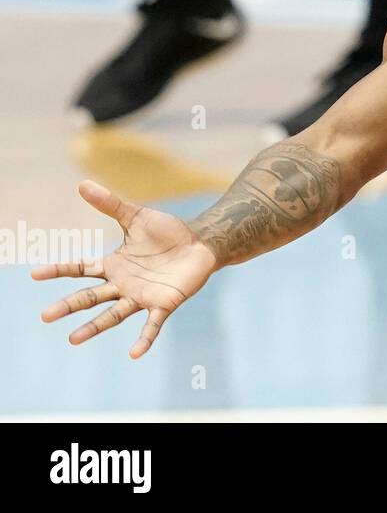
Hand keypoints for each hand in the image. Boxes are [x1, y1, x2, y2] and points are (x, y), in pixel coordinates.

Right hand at [32, 181, 217, 357]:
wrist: (201, 244)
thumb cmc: (168, 233)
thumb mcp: (137, 216)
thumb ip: (111, 204)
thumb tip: (82, 184)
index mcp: (114, 265)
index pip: (80, 269)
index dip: (59, 270)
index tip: (35, 274)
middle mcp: (123, 284)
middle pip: (91, 297)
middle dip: (69, 306)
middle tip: (45, 315)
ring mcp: (142, 296)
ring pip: (113, 315)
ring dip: (94, 327)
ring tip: (73, 339)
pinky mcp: (164, 303)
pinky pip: (152, 324)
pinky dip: (144, 338)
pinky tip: (134, 353)